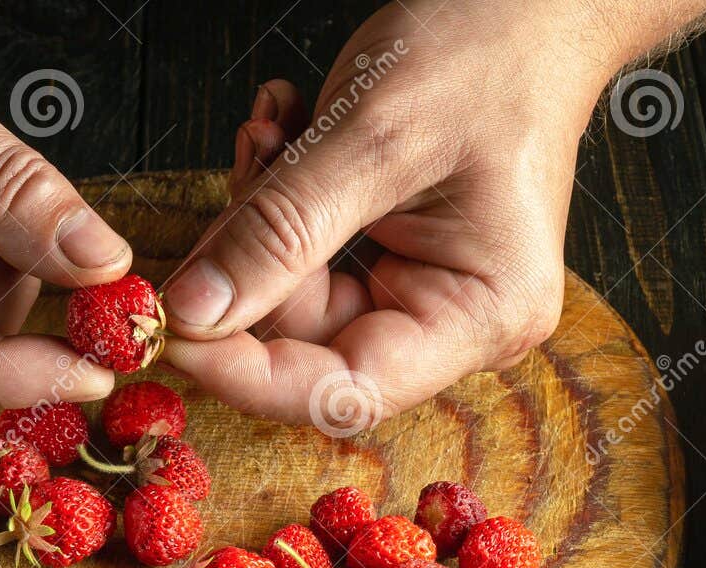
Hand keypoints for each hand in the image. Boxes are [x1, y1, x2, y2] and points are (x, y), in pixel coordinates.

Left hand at [159, 0, 705, 425]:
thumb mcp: (371, 140)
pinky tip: (289, 128)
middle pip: (309, 339)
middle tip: (243, 169)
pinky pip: (304, 251)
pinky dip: (280, 192)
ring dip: (263, 208)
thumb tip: (194, 314)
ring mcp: (420, 288)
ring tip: (275, 128)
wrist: (530, 2)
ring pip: (293, 290)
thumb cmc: (488, 53)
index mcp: (481, 315)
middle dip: (254, 258)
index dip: (250, 374)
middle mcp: (454, 320)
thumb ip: (277, 233)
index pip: (345, 391)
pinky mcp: (389, 255)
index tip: (175, 330)